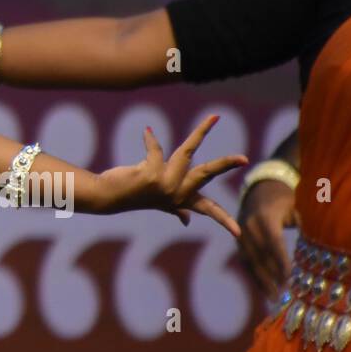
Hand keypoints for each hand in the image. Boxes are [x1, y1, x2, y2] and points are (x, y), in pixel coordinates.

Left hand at [89, 115, 246, 234]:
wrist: (106, 195)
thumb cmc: (133, 193)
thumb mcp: (158, 200)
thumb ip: (174, 208)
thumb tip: (185, 220)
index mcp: (181, 200)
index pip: (209, 209)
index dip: (225, 220)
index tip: (239, 234)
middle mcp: (176, 194)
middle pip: (208, 173)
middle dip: (227, 164)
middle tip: (244, 158)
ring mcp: (165, 186)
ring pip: (186, 153)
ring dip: (200, 133)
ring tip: (214, 117)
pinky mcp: (151, 176)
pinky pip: (156, 149)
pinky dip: (151, 139)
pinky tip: (147, 131)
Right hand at [236, 179, 297, 296]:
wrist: (259, 190)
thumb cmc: (285, 200)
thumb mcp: (296, 207)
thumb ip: (303, 226)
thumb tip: (317, 248)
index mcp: (264, 216)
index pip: (274, 242)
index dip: (281, 261)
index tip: (290, 278)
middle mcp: (248, 225)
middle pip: (261, 255)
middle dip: (273, 276)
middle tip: (285, 295)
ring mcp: (240, 233)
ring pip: (250, 261)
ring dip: (262, 281)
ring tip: (275, 298)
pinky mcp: (238, 240)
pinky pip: (246, 260)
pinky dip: (255, 276)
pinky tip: (264, 289)